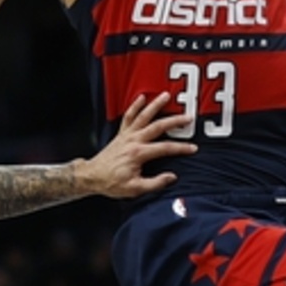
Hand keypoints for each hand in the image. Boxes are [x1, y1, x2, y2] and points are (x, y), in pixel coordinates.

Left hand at [78, 93, 196, 198]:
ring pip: (143, 116)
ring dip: (155, 105)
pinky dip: (135, 106)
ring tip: (166, 96)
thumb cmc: (112, 183)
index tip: (193, 148)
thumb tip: (171, 177)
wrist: (92, 176)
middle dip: (174, 121)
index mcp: (139, 154)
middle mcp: (133, 140)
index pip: (165, 148)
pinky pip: (129, 116)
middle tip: (188, 117)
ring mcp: (127, 135)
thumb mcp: (135, 189)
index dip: (181, 148)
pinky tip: (141, 97)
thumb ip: (155, 183)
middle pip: (158, 126)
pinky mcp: (122, 134)